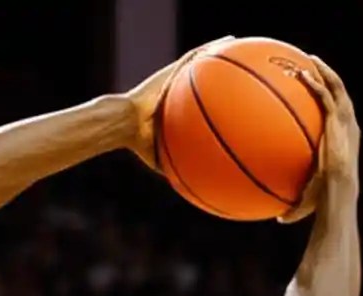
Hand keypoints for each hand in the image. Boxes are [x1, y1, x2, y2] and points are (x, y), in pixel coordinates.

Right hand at [123, 36, 234, 167]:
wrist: (126, 123)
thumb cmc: (139, 141)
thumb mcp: (159, 158)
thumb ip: (173, 167)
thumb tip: (186, 187)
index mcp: (174, 108)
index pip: (194, 101)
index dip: (210, 98)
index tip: (228, 99)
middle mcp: (176, 90)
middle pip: (200, 78)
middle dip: (217, 72)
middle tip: (236, 71)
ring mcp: (174, 79)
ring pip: (200, 62)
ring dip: (217, 53)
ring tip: (235, 46)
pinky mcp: (172, 71)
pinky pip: (195, 56)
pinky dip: (211, 48)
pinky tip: (228, 40)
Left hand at [278, 55, 360, 222]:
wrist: (337, 190)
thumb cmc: (324, 197)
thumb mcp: (308, 195)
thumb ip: (294, 203)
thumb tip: (279, 220)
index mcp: (344, 139)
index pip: (339, 114)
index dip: (331, 101)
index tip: (317, 91)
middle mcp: (348, 126)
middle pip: (341, 94)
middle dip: (329, 77)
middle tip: (313, 66)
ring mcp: (345, 121)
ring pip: (337, 87)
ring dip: (324, 71)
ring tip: (309, 60)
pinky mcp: (338, 119)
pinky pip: (326, 94)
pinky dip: (316, 81)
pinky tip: (302, 73)